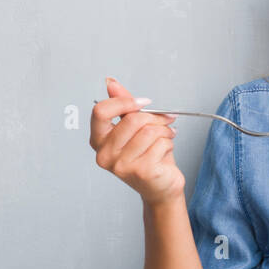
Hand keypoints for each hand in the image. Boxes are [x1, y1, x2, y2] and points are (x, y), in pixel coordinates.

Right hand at [90, 77, 184, 206]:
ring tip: (166, 138)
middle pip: (132, 120)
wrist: (161, 186)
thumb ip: (122, 104)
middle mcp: (105, 154)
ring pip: (149, 131)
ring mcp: (121, 165)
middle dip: (155, 118)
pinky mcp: (141, 172)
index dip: (125, 102)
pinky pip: (160, 144)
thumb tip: (111, 82)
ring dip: (165, 131)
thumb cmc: (148, 156)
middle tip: (165, 121)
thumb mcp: (134, 127)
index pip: (100, 111)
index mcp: (98, 140)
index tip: (144, 102)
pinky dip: (169, 143)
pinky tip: (165, 151)